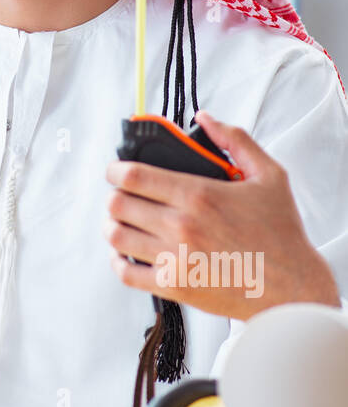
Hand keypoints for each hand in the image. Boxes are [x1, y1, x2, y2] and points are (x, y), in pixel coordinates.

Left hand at [102, 110, 340, 321]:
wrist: (293, 287)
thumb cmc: (281, 233)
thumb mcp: (269, 175)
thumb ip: (236, 140)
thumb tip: (206, 118)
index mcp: (198, 195)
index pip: (133, 175)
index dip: (115, 169)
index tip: (115, 170)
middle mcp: (181, 226)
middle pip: (118, 204)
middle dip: (114, 195)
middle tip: (120, 195)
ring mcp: (174, 258)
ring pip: (117, 237)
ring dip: (113, 225)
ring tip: (122, 221)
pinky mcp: (174, 286)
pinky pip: (127, 274)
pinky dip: (118, 262)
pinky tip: (126, 254)